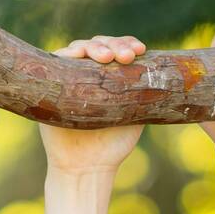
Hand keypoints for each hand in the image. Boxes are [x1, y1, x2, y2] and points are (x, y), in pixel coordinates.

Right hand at [40, 35, 146, 174]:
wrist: (86, 168)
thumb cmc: (112, 145)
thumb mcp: (135, 116)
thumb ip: (143, 93)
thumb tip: (162, 71)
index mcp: (110, 76)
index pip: (119, 50)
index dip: (129, 44)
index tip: (140, 51)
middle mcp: (89, 72)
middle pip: (101, 45)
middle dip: (116, 45)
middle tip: (127, 56)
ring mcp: (70, 76)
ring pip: (80, 48)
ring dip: (95, 47)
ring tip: (107, 57)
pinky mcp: (52, 83)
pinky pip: (57, 60)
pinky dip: (67, 53)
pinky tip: (78, 54)